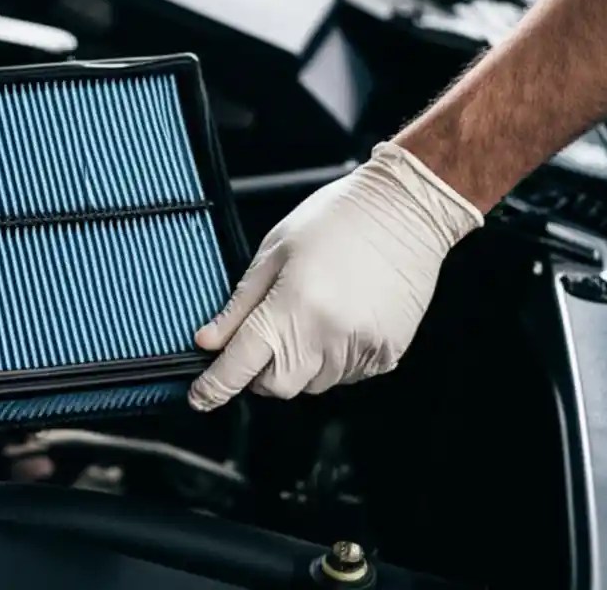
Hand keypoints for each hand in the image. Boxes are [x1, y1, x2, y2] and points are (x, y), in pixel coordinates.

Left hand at [188, 142, 483, 410]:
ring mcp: (362, 349)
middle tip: (264, 335)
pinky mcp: (388, 354)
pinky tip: (339, 318)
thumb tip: (208, 341)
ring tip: (312, 312)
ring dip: (299, 363)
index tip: (199, 397)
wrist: (407, 208)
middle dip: (260, 371)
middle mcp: (329, 336)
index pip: (242, 365)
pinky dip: (332, 358)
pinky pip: (346, 375)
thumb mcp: (274, 252)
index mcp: (294, 307)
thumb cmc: (338, 219)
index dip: (214, 386)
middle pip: (278, 387)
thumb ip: (239, 305)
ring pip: (312, 383)